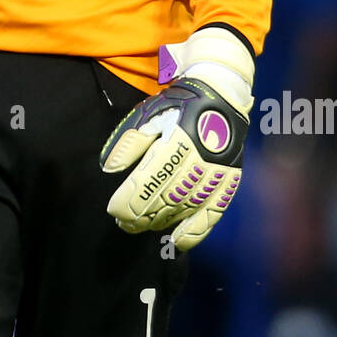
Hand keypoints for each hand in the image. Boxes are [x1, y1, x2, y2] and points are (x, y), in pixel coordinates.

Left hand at [99, 27, 253, 250]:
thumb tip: (108, 168)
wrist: (221, 96)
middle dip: (140, 216)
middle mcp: (198, 162)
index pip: (146, 183)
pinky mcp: (228, 182)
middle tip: (123, 224)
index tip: (113, 210)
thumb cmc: (178, 105)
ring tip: (142, 227)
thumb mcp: (148, 114)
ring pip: (184, 209)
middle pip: (164, 200)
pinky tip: (177, 240)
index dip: (127, 202)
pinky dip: (195, 231)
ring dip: (160, 223)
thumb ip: (129, 142)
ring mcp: (215, 174)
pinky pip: (213, 214)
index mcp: (176, 143)